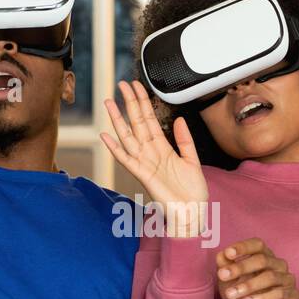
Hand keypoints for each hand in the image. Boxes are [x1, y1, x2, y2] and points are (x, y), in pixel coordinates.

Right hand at [100, 80, 209, 236]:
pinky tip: (105, 137)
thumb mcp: (192, 160)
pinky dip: (115, 149)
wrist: (192, 213)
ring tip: (109, 103)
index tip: (137, 86)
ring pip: (128, 137)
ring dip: (118, 120)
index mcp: (163, 148)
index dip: (143, 102)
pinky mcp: (143, 176)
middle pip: (137, 123)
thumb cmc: (192, 193)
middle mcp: (151, 154)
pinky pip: (126, 160)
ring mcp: (145, 164)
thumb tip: (180, 120)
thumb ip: (185, 140)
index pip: (150, 120)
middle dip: (129, 103)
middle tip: (121, 85)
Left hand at [216, 239, 298, 298]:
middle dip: (241, 267)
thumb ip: (225, 268)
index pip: (257, 245)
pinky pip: (279, 293)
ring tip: (232, 294)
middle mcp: (278, 265)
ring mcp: (287, 279)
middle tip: (223, 275)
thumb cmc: (244, 298)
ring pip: (270, 277)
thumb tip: (222, 255)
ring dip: (248, 285)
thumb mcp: (229, 284)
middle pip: (262, 260)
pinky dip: (261, 297)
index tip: (228, 253)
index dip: (243, 247)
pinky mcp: (292, 296)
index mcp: (264, 257)